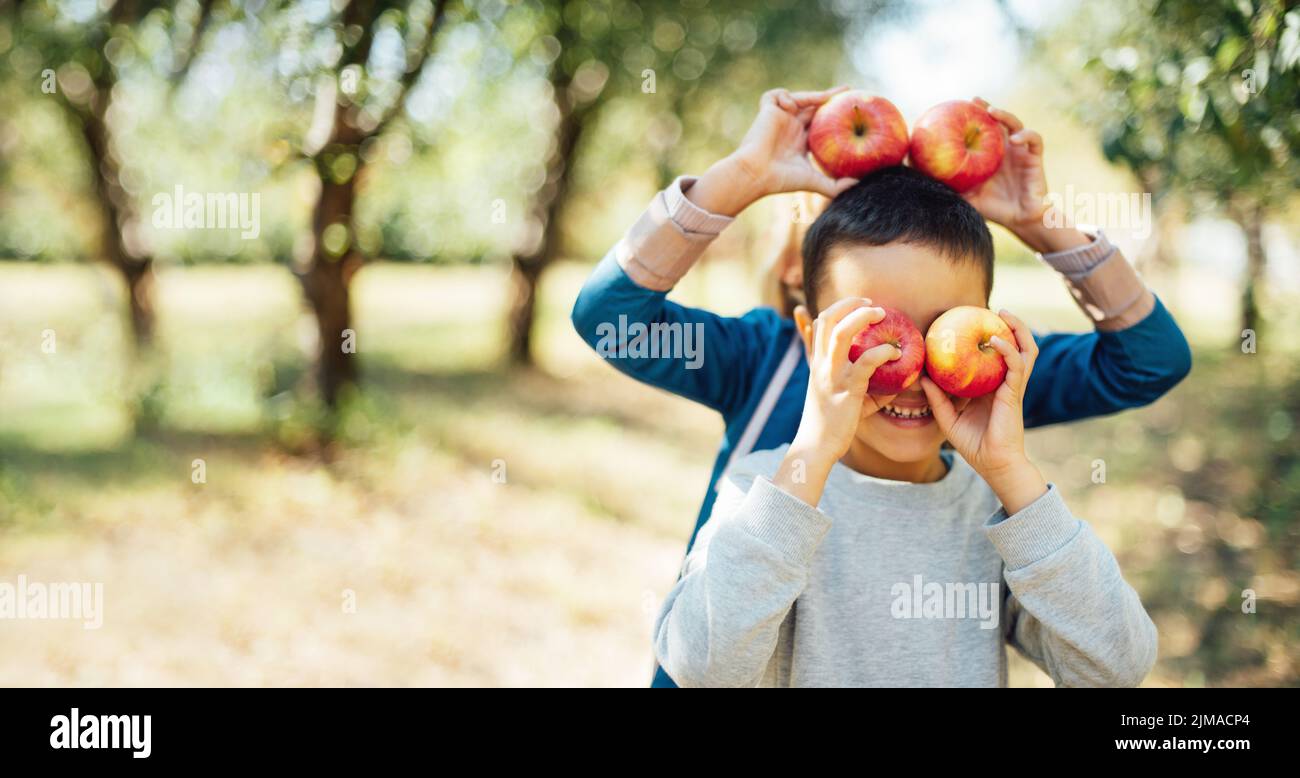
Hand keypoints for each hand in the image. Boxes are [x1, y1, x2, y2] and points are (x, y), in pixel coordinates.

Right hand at [688, 87, 858, 215]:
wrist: (757, 174)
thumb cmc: (781, 179)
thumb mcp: (814, 181)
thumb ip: (835, 186)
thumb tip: (858, 186)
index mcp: (801, 141)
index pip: (821, 123)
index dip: (834, 116)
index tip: (850, 109)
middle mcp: (791, 128)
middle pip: (813, 107)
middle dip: (829, 97)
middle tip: (847, 91)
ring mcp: (780, 118)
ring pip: (799, 98)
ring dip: (811, 95)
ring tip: (824, 97)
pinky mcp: (767, 111)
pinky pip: (775, 95)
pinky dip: (784, 96)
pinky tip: (790, 107)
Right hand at [774, 298, 899, 505]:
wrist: (816, 446)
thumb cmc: (832, 425)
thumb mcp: (846, 401)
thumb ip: (867, 390)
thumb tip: (895, 386)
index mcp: (818, 364)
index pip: (820, 325)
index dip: (837, 309)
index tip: (859, 307)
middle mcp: (821, 365)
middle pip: (828, 319)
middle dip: (850, 304)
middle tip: (872, 305)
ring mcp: (831, 375)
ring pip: (841, 333)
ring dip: (862, 317)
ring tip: (881, 314)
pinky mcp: (846, 389)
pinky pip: (865, 363)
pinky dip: (882, 352)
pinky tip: (895, 353)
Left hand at [919, 310, 1047, 513]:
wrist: (994, 465)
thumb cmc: (974, 444)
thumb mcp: (948, 418)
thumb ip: (936, 397)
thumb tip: (920, 376)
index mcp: (992, 387)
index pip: (995, 356)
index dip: (989, 337)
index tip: (973, 320)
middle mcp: (1005, 383)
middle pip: (1015, 346)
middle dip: (1010, 325)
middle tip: (994, 309)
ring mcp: (1012, 387)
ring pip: (1024, 350)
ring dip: (1017, 329)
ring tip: (1003, 313)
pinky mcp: (1015, 394)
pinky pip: (1016, 365)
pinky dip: (1008, 349)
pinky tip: (996, 339)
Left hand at [959, 99, 1048, 235]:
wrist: (1020, 220)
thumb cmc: (993, 208)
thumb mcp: (967, 197)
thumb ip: (949, 189)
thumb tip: (919, 181)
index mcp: (989, 155)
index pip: (980, 131)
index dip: (971, 118)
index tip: (955, 108)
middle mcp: (1004, 148)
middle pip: (997, 121)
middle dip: (986, 108)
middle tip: (974, 100)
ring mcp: (1020, 150)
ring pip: (1015, 124)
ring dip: (1005, 115)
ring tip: (991, 112)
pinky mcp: (1034, 156)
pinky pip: (1034, 139)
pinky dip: (1026, 135)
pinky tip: (1014, 139)